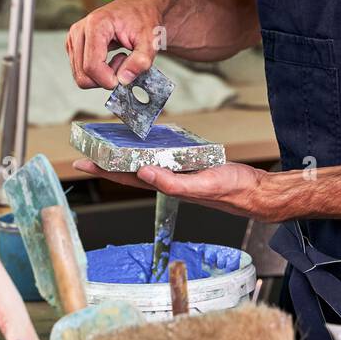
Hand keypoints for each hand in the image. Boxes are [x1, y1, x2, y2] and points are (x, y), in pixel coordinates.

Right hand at [66, 0, 165, 89]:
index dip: (107, 79)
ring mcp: (75, 37)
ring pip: (80, 75)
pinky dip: (97, 72)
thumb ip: (140, 61)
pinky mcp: (75, 44)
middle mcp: (80, 30)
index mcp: (96, 25)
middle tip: (124, 64)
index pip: (91, 66)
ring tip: (119, 59)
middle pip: (83, 74)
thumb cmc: (144, 18)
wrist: (140, 6)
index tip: (124, 78)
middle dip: (105, 78)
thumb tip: (124, 80)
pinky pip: (81, 70)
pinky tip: (110, 58)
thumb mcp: (150, 41)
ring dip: (101, 75)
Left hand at [70, 158, 283, 220]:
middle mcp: (170, 181)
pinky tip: (150, 147)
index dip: (105, 170)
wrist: (257, 192)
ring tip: (110, 149)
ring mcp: (180, 175)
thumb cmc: (234, 191)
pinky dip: (150, 153)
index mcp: (168, 186)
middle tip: (87, 154)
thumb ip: (174, 182)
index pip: (128, 177)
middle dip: (108, 164)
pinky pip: (164, 159)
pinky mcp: (191, 168)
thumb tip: (144, 172)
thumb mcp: (204, 184)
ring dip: (126, 158)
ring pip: (145, 166)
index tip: (83, 162)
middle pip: (131, 172)